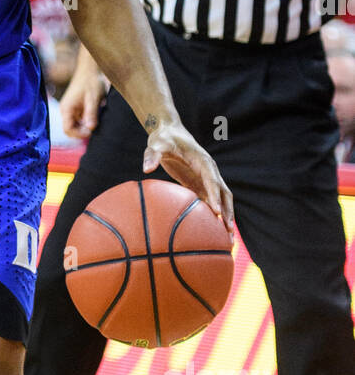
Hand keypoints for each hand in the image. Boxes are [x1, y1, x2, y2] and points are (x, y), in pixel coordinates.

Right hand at [59, 68, 106, 139]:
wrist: (90, 70)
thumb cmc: (90, 82)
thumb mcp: (93, 99)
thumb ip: (91, 114)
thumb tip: (90, 128)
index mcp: (66, 108)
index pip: (67, 129)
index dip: (79, 134)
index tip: (91, 131)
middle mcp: (66, 111)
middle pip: (71, 130)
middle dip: (82, 132)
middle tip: (94, 127)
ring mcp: (71, 110)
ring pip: (76, 126)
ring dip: (85, 127)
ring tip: (95, 120)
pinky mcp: (76, 109)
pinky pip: (79, 121)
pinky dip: (87, 122)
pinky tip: (94, 117)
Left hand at [143, 121, 234, 237]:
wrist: (169, 133)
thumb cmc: (164, 138)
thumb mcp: (157, 144)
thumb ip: (152, 155)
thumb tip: (146, 169)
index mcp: (204, 162)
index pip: (212, 181)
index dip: (215, 196)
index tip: (217, 213)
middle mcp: (210, 172)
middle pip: (224, 195)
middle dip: (228, 213)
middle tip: (229, 233)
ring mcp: (206, 180)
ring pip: (221, 201)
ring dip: (225, 219)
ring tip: (227, 241)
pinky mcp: (199, 186)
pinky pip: (210, 204)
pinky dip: (213, 218)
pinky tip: (212, 235)